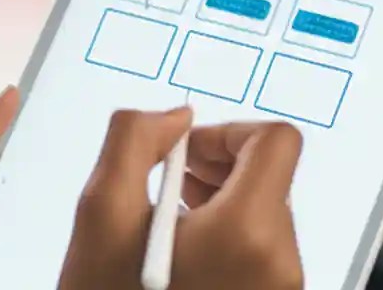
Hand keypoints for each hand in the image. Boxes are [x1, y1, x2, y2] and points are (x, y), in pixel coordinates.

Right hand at [59, 109, 303, 289]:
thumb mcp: (100, 215)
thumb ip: (133, 141)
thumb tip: (175, 118)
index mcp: (248, 231)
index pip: (277, 141)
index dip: (227, 131)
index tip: (186, 152)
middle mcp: (281, 264)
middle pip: (270, 178)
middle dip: (217, 168)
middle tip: (168, 183)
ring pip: (265, 215)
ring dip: (219, 203)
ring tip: (166, 226)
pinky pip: (262, 253)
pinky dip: (225, 239)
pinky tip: (181, 258)